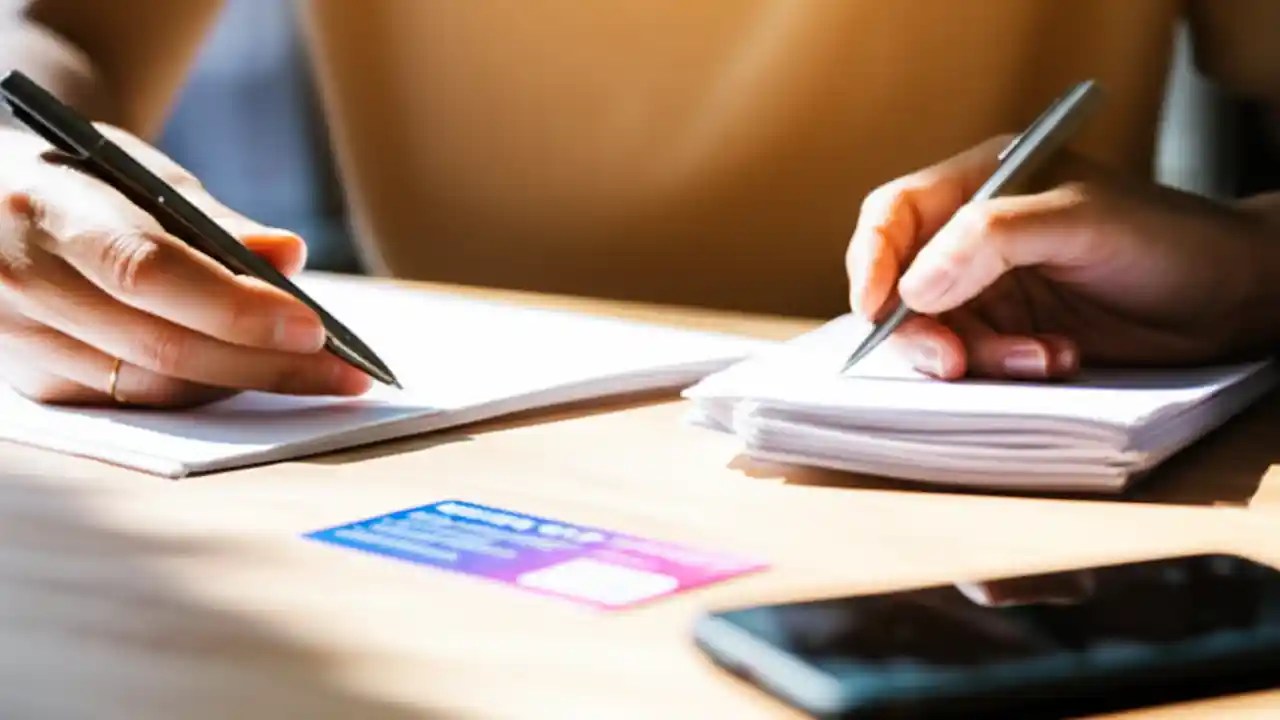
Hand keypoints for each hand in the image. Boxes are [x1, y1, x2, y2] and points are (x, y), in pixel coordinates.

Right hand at [0, 124, 372, 406]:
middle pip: (162, 345)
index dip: (236, 307)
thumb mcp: (135, 169)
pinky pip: (137, 403)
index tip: (315, 326)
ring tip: (318, 377)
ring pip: (155, 387)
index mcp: (47, 208)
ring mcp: (20, 340)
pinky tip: (255, 379)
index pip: (150, 271)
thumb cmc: (78, 180)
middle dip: (268, 364)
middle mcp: (22, 279)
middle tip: (346, 372)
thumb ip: (213, 218)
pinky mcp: (34, 383)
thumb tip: (289, 257)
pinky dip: (205, 394)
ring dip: (247, 386)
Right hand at [846, 135, 1279, 379]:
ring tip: (1043, 358)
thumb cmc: (1166, 238)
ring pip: (937, 332)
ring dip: (979, 356)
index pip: (892, 215)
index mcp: (980, 182)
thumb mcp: (1079, 222)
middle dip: (922, 329)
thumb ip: (990, 241)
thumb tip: (911, 287)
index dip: (869, 261)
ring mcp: (991, 286)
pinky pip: (976, 360)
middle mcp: (974, 234)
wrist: (1231, 298)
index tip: (875, 309)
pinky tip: (1058, 358)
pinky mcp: (1013, 331)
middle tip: (953, 362)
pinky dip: (1007, 369)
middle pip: (901, 285)